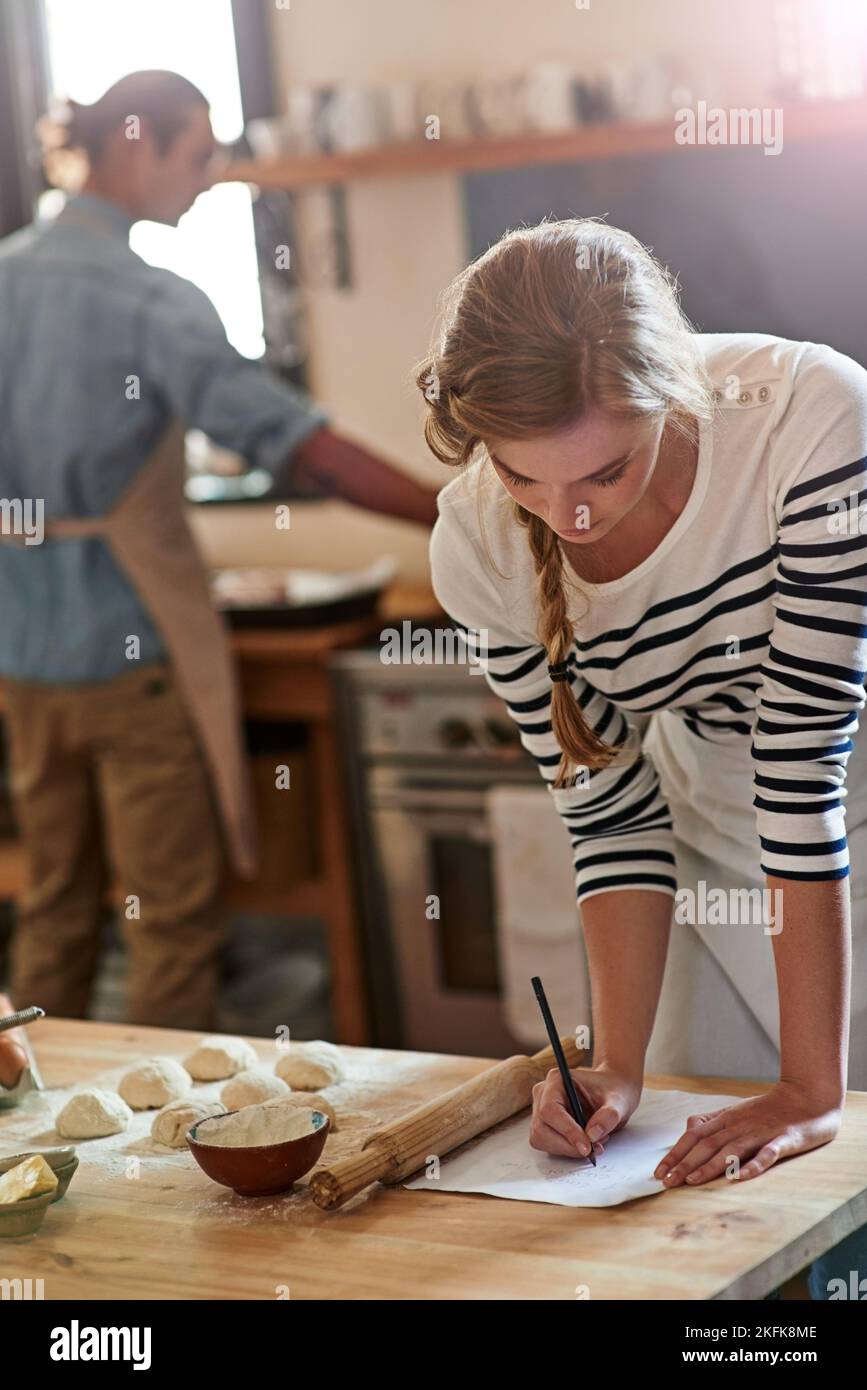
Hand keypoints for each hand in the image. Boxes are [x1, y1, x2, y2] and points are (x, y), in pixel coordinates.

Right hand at [530, 1063, 640, 1157]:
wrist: (613, 1092)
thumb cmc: (613, 1090)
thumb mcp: (619, 1101)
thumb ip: (608, 1116)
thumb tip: (592, 1135)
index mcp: (557, 1080)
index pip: (550, 1109)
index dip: (566, 1130)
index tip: (586, 1147)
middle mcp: (544, 1094)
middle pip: (541, 1128)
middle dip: (567, 1145)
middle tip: (593, 1149)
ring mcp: (541, 1110)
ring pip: (541, 1139)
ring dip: (568, 1149)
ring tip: (593, 1143)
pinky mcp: (545, 1125)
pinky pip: (548, 1145)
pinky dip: (567, 1149)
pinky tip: (585, 1142)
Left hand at [654, 1080, 842, 1186]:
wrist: (807, 1098)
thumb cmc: (769, 1109)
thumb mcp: (736, 1112)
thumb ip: (713, 1121)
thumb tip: (688, 1129)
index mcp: (727, 1119)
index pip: (694, 1136)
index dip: (676, 1154)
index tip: (658, 1172)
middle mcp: (739, 1125)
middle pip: (708, 1145)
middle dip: (685, 1164)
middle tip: (666, 1182)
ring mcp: (761, 1133)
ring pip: (731, 1150)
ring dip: (710, 1166)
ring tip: (692, 1180)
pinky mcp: (784, 1141)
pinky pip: (767, 1154)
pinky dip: (753, 1165)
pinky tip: (739, 1176)